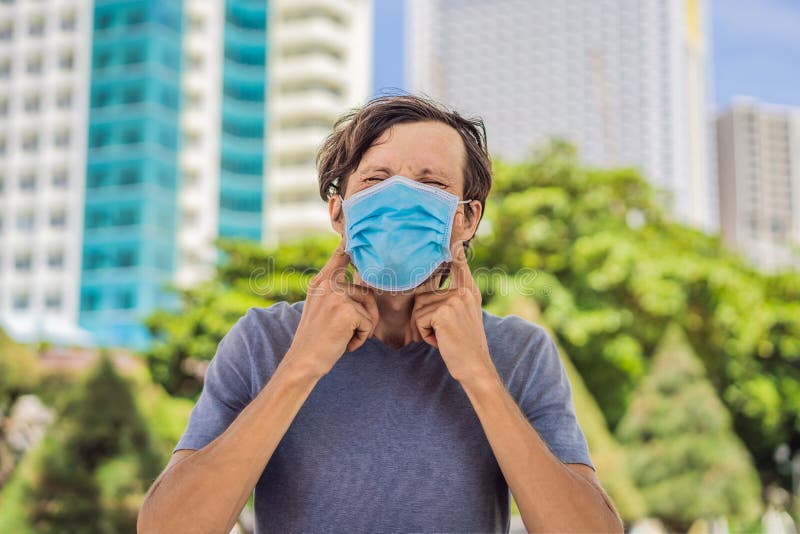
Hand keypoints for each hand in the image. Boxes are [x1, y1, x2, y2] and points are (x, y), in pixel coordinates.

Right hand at [284, 239, 379, 377]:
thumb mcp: (321, 308)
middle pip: (366, 291)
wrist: (303, 362)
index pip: (340, 257)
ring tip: (345, 337)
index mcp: (320, 282)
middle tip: (352, 331)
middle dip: (367, 315)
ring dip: (364, 328)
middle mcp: (326, 284)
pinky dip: (361, 339)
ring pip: (369, 308)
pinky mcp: (346, 311)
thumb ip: (334, 292)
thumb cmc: (316, 339)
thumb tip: (357, 281)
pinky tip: (345, 344)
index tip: (356, 231)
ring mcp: (336, 296)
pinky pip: (368, 323)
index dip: (351, 244)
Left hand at [411, 240, 494, 382]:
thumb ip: (450, 296)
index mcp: (468, 288)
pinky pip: (420, 319)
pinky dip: (426, 334)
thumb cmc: (462, 344)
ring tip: (443, 336)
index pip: (458, 257)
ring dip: (425, 326)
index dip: (454, 233)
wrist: (475, 367)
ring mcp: (455, 300)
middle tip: (445, 329)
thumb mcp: (461, 315)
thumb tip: (427, 288)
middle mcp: (464, 290)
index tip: (454, 209)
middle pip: (426, 288)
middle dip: (426, 313)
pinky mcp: (444, 313)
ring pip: (420, 307)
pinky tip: (441, 341)